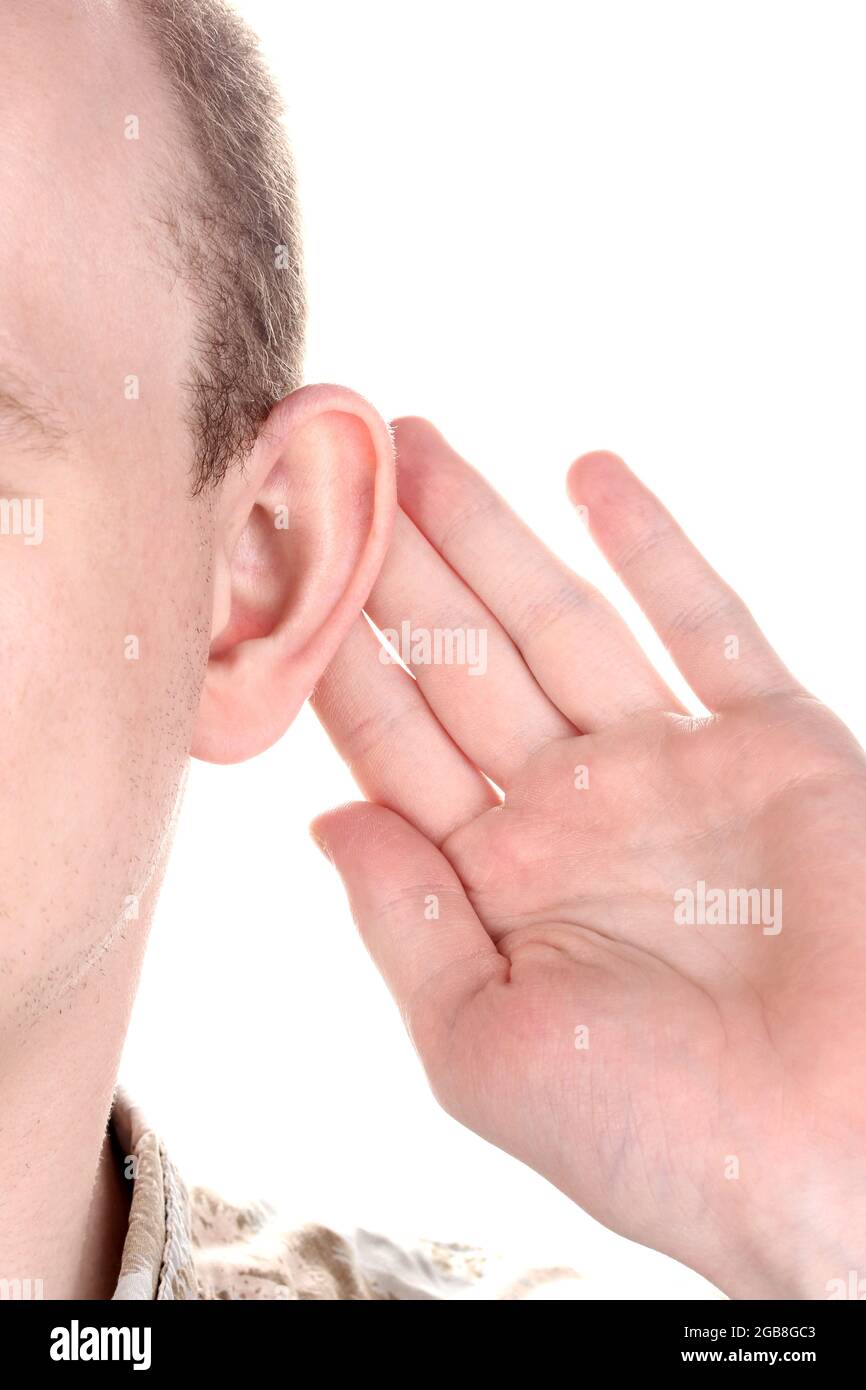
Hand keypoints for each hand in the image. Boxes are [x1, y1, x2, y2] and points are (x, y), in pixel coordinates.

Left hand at [311, 419, 865, 1298]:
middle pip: (465, 661)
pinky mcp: (780, 744)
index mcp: (501, 883)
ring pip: (563, 620)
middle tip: (339, 468)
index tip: (281, 576)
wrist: (845, 1151)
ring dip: (493, 532)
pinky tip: (591, 472)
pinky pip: (710, 622)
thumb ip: (403, 922)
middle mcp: (580, 812)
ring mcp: (677, 767)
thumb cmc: (660, 1134)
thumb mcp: (484, 1045)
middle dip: (399, 569)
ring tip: (420, 447)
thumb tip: (325, 819)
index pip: (398, 744)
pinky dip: (656, 545)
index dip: (339, 659)